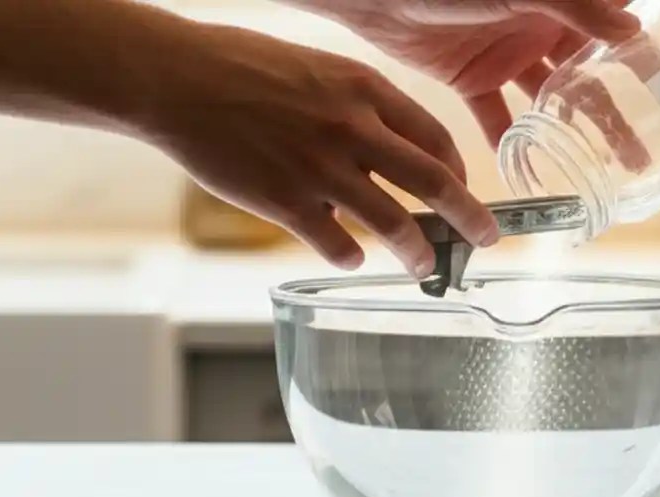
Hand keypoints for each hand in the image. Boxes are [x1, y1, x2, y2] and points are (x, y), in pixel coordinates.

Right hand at [140, 22, 498, 272]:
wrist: (175, 78)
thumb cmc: (242, 67)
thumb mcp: (319, 68)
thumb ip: (360, 107)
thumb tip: (392, 150)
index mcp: (365, 89)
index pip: (437, 139)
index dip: (460, 172)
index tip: (464, 190)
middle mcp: (353, 128)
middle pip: (435, 184)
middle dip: (470, 219)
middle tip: (485, 240)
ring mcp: (321, 169)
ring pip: (395, 224)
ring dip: (418, 253)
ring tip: (426, 267)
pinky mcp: (285, 203)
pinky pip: (338, 244)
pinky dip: (352, 257)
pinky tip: (352, 258)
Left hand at [292, 0, 640, 147]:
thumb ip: (577, 9)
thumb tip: (632, 32)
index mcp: (557, 2)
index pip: (609, 31)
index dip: (639, 60)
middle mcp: (537, 27)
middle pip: (585, 77)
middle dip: (613, 112)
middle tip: (639, 154)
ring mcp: (505, 52)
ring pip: (547, 102)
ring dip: (571, 135)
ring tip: (598, 170)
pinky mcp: (470, 75)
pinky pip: (494, 117)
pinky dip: (507, 144)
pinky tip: (524, 175)